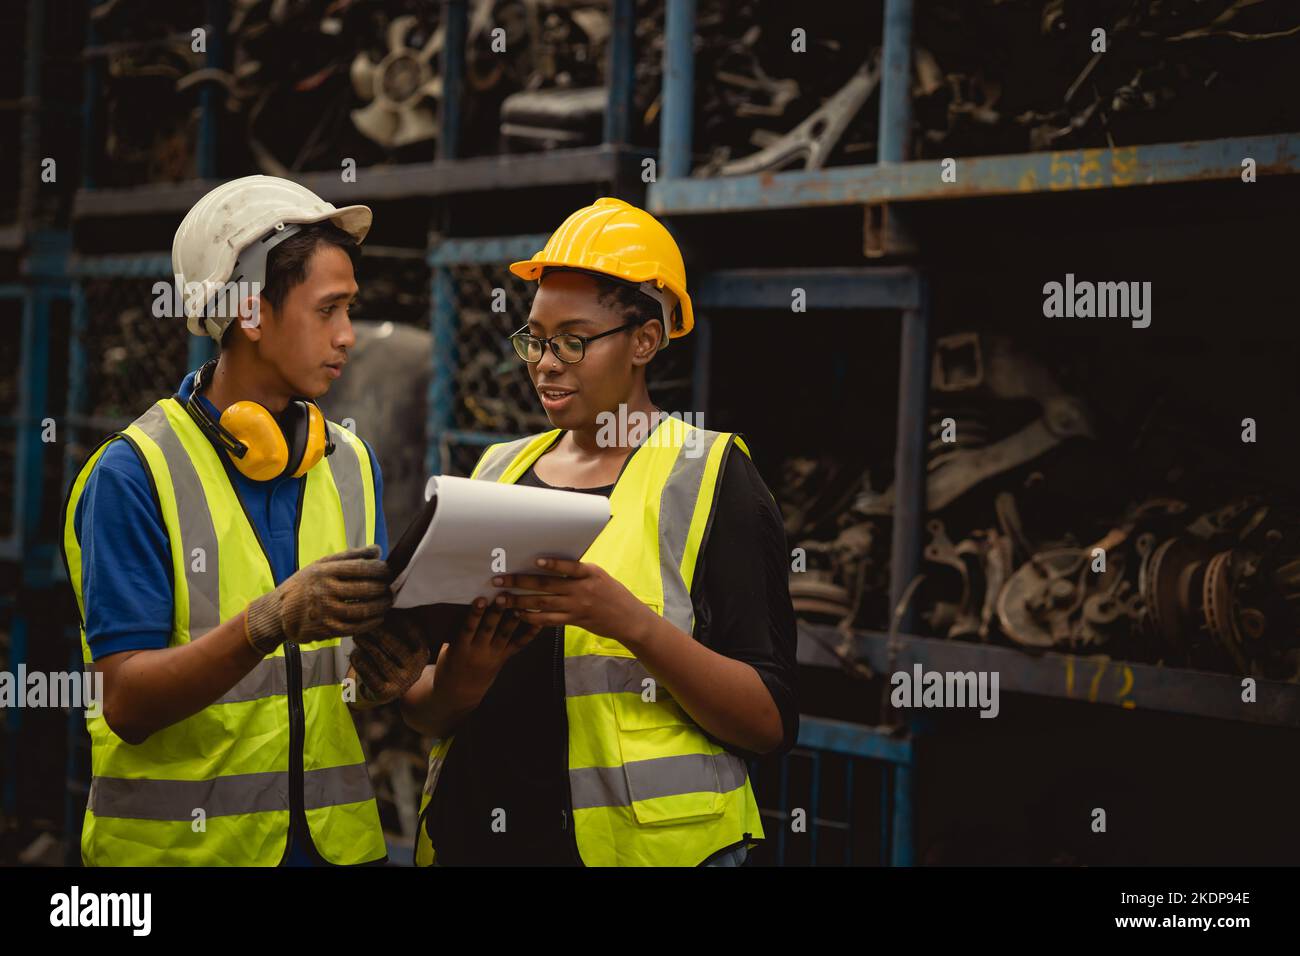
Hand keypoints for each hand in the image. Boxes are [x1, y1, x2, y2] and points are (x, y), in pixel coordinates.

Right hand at [244, 545, 392, 654]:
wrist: (278, 613)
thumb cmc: (304, 585)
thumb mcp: (321, 564)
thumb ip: (350, 556)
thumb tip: (377, 550)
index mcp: (324, 571)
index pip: (362, 568)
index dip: (381, 570)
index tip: (389, 571)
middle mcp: (324, 590)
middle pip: (366, 588)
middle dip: (384, 588)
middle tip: (392, 588)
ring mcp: (325, 612)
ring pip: (364, 609)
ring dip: (381, 606)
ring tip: (388, 601)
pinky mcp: (326, 630)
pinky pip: (356, 627)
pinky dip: (372, 622)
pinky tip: (379, 617)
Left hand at [349, 607, 430, 706]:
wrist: (389, 686)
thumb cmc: (391, 653)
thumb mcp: (400, 637)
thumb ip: (397, 620)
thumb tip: (385, 596)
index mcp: (423, 651)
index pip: (413, 632)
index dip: (398, 619)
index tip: (383, 608)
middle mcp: (416, 668)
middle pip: (395, 646)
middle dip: (377, 632)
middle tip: (363, 621)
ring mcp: (402, 682)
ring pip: (380, 660)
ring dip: (366, 645)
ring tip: (356, 635)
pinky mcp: (386, 693)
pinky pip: (370, 675)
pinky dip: (361, 663)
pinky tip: (355, 654)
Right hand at [434, 597, 541, 709]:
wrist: (458, 693)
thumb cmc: (449, 665)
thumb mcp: (448, 649)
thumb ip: (457, 631)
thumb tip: (464, 605)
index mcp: (461, 648)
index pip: (468, 628)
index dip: (475, 613)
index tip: (480, 599)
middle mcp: (478, 652)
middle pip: (489, 629)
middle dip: (496, 612)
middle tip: (503, 596)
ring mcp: (493, 656)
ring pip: (505, 635)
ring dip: (513, 619)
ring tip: (520, 604)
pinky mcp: (503, 659)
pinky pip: (518, 646)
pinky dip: (529, 634)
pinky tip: (539, 623)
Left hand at [494, 558, 659, 648]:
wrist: (627, 619)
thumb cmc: (612, 593)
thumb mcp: (599, 576)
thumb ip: (577, 572)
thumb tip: (551, 564)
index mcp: (589, 574)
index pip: (569, 566)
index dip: (552, 564)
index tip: (534, 560)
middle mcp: (582, 590)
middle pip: (547, 585)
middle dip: (520, 582)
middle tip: (500, 580)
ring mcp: (577, 607)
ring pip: (543, 604)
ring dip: (520, 601)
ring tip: (502, 600)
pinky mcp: (573, 621)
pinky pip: (549, 620)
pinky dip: (532, 617)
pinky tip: (519, 614)